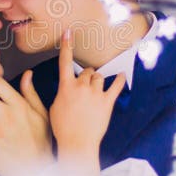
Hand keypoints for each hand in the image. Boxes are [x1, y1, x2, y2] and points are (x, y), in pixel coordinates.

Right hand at [50, 30, 125, 156]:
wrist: (77, 143)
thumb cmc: (63, 128)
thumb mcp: (53, 107)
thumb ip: (62, 92)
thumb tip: (67, 87)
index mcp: (66, 87)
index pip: (64, 62)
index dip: (66, 45)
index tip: (68, 32)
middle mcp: (81, 87)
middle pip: (87, 71)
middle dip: (86, 76)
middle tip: (85, 88)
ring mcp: (95, 94)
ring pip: (98, 77)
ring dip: (97, 81)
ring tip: (94, 92)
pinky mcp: (107, 102)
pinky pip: (115, 86)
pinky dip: (119, 80)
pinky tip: (121, 75)